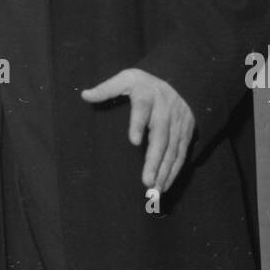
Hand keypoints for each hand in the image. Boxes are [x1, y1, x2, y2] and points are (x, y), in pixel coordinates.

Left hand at [81, 69, 195, 193]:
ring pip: (172, 150)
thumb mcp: (126, 79)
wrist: (181, 80)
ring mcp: (177, 124)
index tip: (133, 141)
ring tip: (154, 190)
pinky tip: (164, 185)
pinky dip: (173, 171)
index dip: (138, 124)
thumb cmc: (145, 84)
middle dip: (154, 159)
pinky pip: (180, 154)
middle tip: (146, 181)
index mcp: (147, 96)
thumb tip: (85, 95)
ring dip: (164, 171)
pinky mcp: (185, 134)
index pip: (142, 109)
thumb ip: (107, 88)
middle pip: (160, 136)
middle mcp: (165, 111)